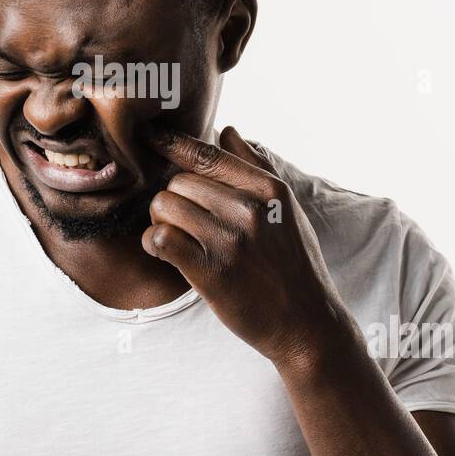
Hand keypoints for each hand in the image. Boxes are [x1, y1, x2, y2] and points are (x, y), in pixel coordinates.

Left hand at [142, 124, 349, 367]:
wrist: (306, 324)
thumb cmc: (294, 264)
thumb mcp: (287, 209)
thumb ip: (256, 167)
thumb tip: (228, 131)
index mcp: (268, 189)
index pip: (206, 154)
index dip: (170, 143)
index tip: (148, 135)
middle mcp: (249, 209)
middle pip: (178, 181)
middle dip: (173, 198)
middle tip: (183, 221)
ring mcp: (229, 240)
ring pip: (164, 206)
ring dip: (161, 220)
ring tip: (177, 236)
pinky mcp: (209, 271)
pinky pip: (160, 237)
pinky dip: (154, 242)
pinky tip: (164, 251)